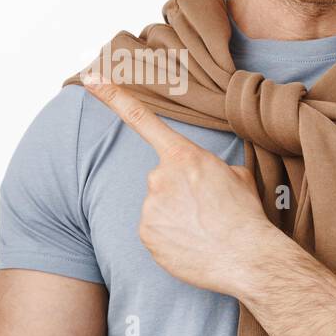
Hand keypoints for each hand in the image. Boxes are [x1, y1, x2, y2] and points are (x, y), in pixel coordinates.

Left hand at [81, 72, 276, 294]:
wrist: (246, 257)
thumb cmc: (245, 216)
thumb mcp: (235, 176)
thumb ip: (208, 168)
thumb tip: (200, 179)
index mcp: (183, 155)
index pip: (141, 118)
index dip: (111, 96)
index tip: (90, 78)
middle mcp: (160, 176)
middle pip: (161, 179)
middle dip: (179, 192)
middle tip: (205, 211)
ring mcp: (150, 206)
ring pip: (158, 207)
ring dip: (175, 216)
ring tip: (202, 230)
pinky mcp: (145, 234)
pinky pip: (154, 231)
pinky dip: (168, 237)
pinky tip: (190, 244)